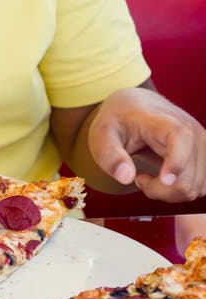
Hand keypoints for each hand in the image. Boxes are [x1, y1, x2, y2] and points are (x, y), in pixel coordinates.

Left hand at [88, 87, 205, 202]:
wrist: (133, 106)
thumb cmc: (117, 120)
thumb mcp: (102, 135)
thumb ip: (110, 155)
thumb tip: (126, 177)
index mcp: (162, 119)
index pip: (181, 137)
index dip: (177, 161)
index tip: (163, 180)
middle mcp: (189, 128)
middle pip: (188, 176)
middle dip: (160, 190)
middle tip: (137, 180)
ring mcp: (201, 143)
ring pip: (196, 186)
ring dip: (170, 193)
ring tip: (148, 178)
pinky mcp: (204, 154)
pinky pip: (201, 186)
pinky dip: (181, 191)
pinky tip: (163, 180)